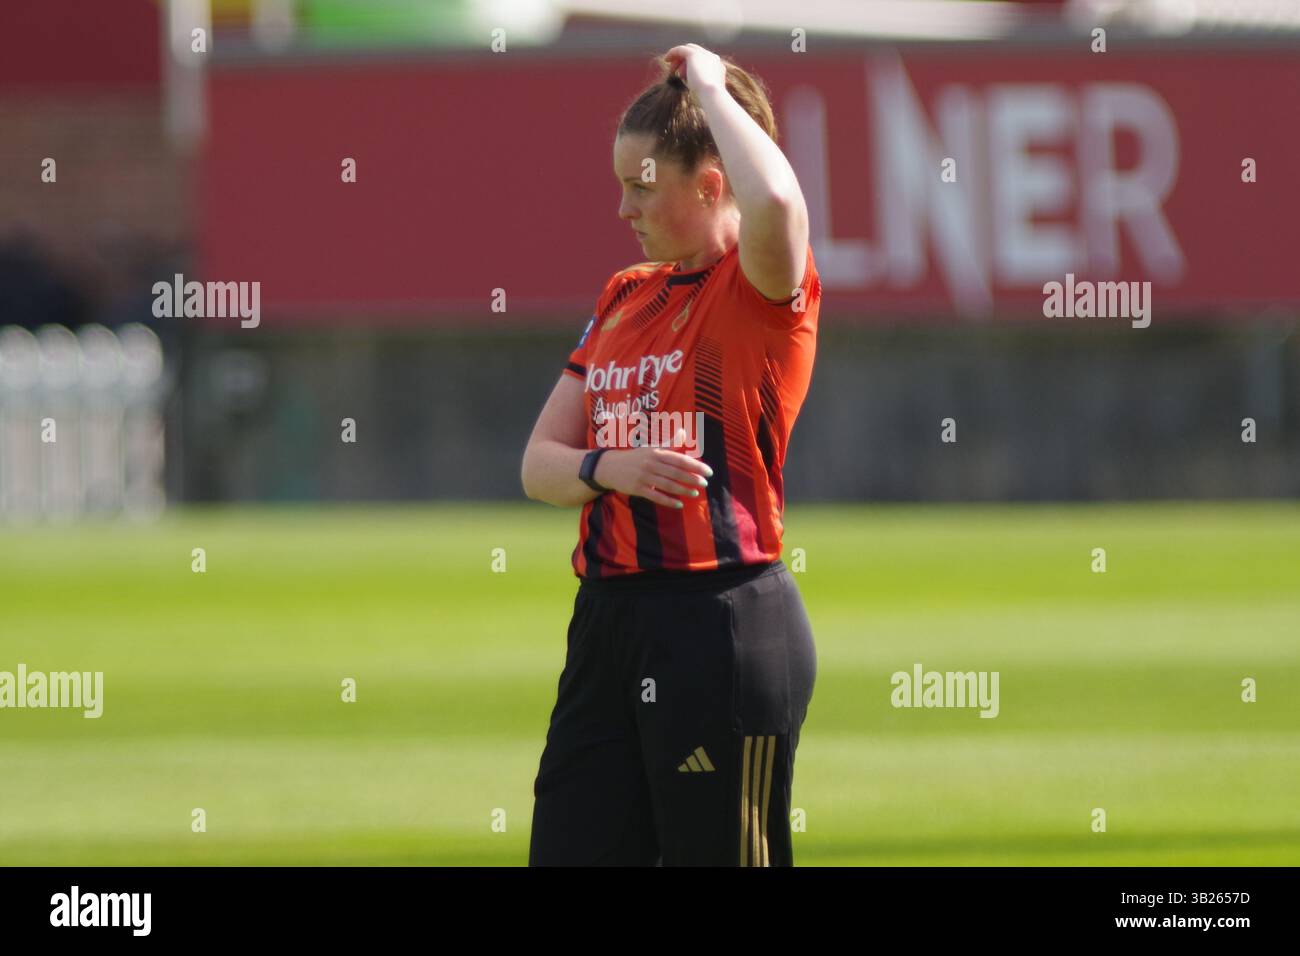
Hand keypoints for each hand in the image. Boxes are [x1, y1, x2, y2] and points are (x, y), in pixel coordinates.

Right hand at [594, 446, 712, 508]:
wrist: (610, 467)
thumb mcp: (651, 448)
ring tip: (695, 494)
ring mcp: (644, 477)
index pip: (680, 459)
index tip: (708, 471)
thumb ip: (670, 443)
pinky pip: (656, 496)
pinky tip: (679, 504)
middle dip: (692, 478)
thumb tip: (683, 432)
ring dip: (683, 490)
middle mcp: (651, 464)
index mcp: (656, 453)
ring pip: (667, 485)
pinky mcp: (638, 489)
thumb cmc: (636, 457)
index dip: (695, 465)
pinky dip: (668, 501)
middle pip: (675, 472)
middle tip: (705, 483)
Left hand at [663, 44, 725, 93]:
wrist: (712, 94)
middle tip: (677, 71)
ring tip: (671, 70)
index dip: (694, 66)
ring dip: (679, 59)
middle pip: (697, 53)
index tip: (685, 75)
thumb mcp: (707, 93)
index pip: (704, 61)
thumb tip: (696, 92)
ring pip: (688, 51)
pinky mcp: (694, 54)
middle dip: (686, 61)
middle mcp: (712, 58)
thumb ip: (702, 88)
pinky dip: (673, 52)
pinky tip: (666, 59)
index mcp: (718, 66)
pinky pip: (681, 49)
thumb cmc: (709, 99)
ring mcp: (704, 55)